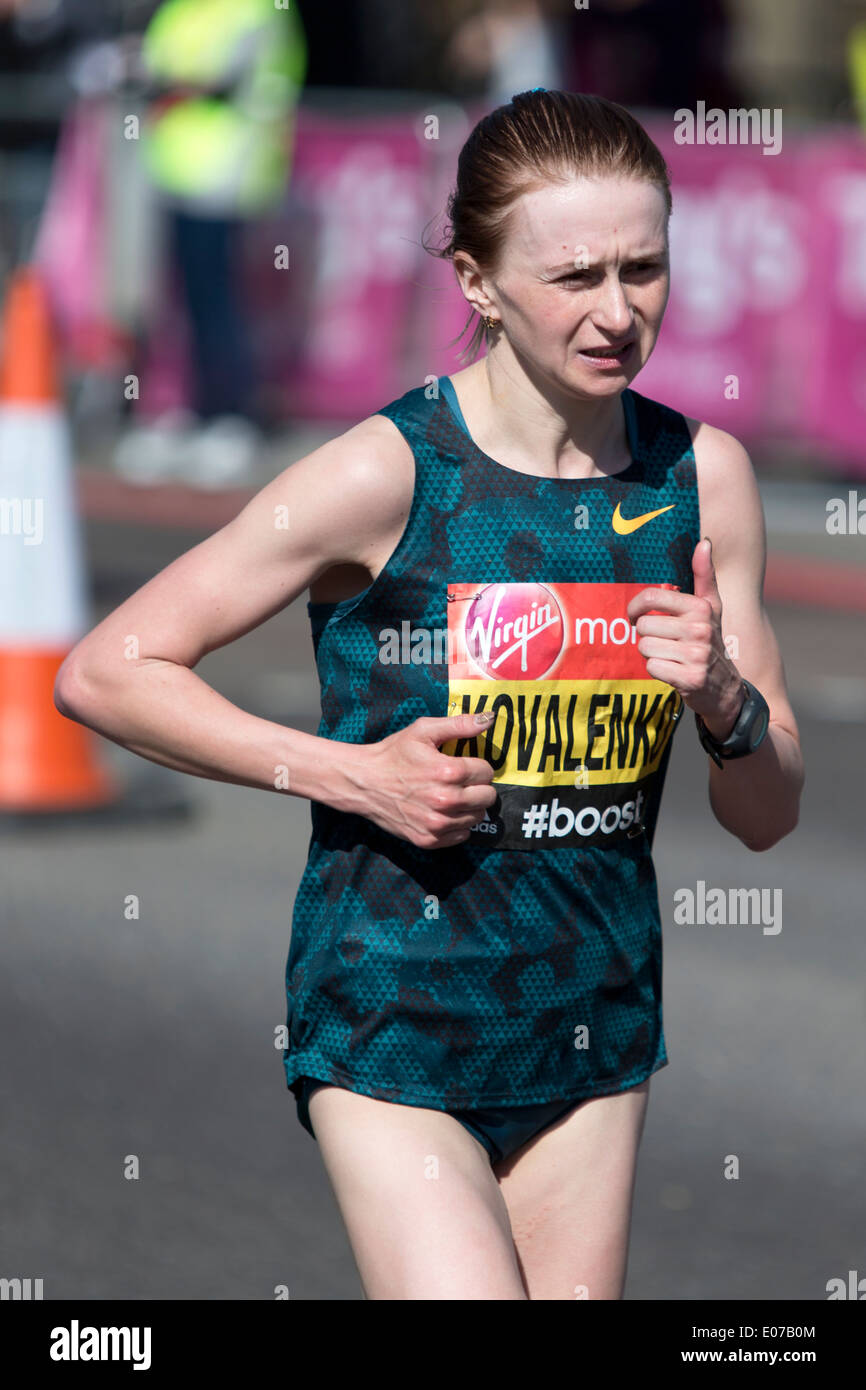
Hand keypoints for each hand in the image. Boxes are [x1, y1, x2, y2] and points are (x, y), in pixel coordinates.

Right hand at [357, 712, 497, 848]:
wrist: (363, 782)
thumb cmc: (393, 754)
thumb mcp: (423, 730)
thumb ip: (460, 724)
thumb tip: (489, 719)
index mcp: (448, 771)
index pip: (487, 772)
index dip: (477, 766)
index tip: (464, 765)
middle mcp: (446, 800)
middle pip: (488, 797)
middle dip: (478, 786)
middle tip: (460, 781)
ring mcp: (437, 823)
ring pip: (477, 817)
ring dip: (469, 806)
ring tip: (451, 795)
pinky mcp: (428, 839)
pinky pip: (462, 835)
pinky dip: (457, 824)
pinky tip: (442, 811)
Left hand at [626, 537, 744, 738]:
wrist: (726, 690)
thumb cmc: (710, 643)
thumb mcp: (711, 609)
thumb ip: (704, 575)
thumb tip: (704, 542)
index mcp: (702, 608)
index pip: (652, 598)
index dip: (635, 607)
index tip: (635, 615)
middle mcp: (701, 629)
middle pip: (644, 626)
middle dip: (647, 636)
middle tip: (663, 642)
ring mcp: (697, 655)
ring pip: (645, 647)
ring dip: (651, 654)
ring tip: (670, 656)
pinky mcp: (690, 679)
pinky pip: (652, 668)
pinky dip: (657, 671)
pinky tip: (673, 671)